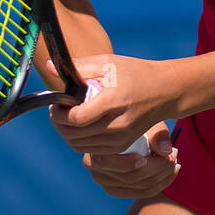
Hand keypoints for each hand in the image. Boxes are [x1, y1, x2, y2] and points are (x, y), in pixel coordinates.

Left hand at [46, 53, 176, 155]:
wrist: (164, 91)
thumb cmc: (134, 73)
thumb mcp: (107, 63)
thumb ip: (78, 67)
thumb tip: (49, 65)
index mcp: (114, 100)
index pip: (78, 117)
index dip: (60, 114)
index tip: (56, 105)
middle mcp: (118, 124)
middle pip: (75, 134)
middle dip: (59, 124)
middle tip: (57, 111)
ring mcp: (121, 138)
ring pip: (80, 146)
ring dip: (67, 134)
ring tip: (67, 118)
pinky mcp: (122, 146)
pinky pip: (91, 151)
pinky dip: (79, 141)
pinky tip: (80, 127)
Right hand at [83, 121, 179, 198]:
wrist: (131, 131)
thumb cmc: (134, 122)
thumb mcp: (146, 121)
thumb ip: (156, 133)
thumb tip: (164, 150)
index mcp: (93, 150)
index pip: (105, 163)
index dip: (126, 163)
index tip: (147, 156)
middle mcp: (95, 170)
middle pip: (127, 178)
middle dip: (155, 168)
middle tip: (173, 154)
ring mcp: (107, 183)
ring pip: (138, 187)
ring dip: (161, 176)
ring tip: (175, 160)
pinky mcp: (121, 190)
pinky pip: (142, 193)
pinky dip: (161, 183)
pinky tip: (172, 171)